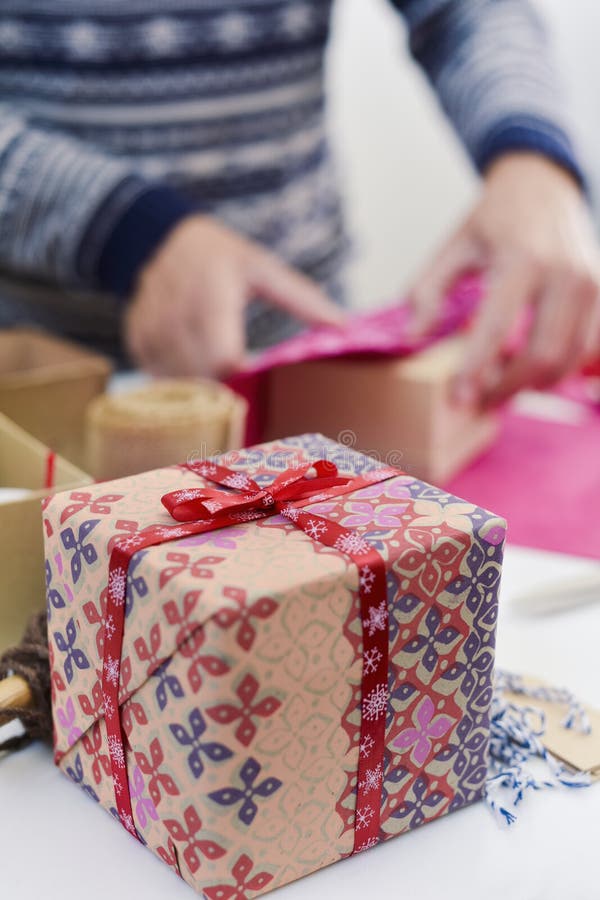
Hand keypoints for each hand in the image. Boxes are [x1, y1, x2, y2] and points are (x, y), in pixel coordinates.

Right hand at [124, 215, 344, 376]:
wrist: (160, 236)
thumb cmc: (221, 254)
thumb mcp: (263, 268)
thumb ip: (301, 299)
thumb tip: (342, 325)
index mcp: (212, 297)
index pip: (224, 361)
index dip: (243, 381)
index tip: (260, 389)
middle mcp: (177, 315)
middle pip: (203, 378)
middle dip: (226, 393)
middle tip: (248, 398)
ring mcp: (152, 329)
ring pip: (178, 382)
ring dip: (202, 391)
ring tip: (223, 388)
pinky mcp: (137, 340)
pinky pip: (158, 376)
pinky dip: (178, 382)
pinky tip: (195, 374)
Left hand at [409, 153, 599, 405]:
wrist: (542, 185)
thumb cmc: (492, 221)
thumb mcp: (452, 247)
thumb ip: (428, 291)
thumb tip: (412, 338)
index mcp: (521, 259)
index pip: (498, 329)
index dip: (477, 370)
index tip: (459, 399)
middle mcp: (563, 273)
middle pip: (542, 354)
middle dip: (509, 387)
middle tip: (481, 400)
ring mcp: (591, 284)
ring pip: (570, 359)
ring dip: (536, 384)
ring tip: (504, 385)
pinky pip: (592, 349)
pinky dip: (565, 369)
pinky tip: (536, 372)